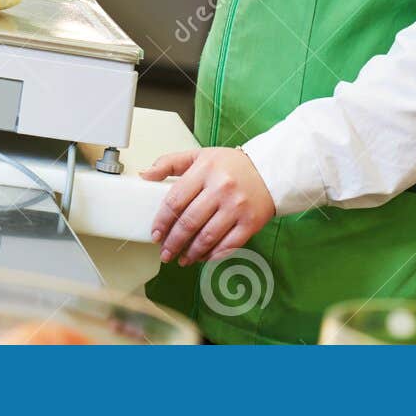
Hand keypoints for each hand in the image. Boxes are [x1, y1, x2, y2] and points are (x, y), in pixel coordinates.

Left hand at [142, 147, 275, 265]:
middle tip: (165, 252)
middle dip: (173, 242)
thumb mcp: (199, 156)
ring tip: (181, 259)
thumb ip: (170, 163)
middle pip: (189, 222)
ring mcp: (237, 207)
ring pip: (207, 237)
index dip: (162, 221)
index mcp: (205, 170)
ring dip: (190, 253)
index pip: (175, 200)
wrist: (270, 171)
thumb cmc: (232, 165)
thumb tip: (145, 175)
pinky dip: (212, 255)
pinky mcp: (250, 223)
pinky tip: (202, 257)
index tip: (155, 233)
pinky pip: (227, 245)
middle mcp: (221, 188)